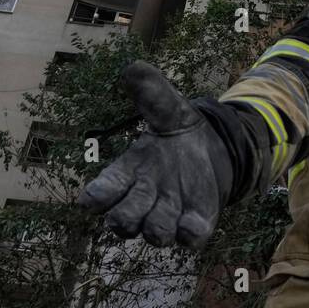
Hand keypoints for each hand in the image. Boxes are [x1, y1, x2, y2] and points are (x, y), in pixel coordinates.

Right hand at [76, 61, 231, 248]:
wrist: (217, 151)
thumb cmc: (180, 134)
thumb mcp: (169, 110)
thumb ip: (152, 94)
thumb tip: (132, 67)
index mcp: (129, 172)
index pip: (102, 192)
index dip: (96, 197)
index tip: (91, 198)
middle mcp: (143, 199)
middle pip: (122, 221)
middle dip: (125, 217)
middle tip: (139, 199)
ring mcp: (169, 214)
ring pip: (154, 234)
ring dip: (159, 225)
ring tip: (171, 203)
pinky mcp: (195, 224)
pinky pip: (188, 239)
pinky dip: (189, 234)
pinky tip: (193, 221)